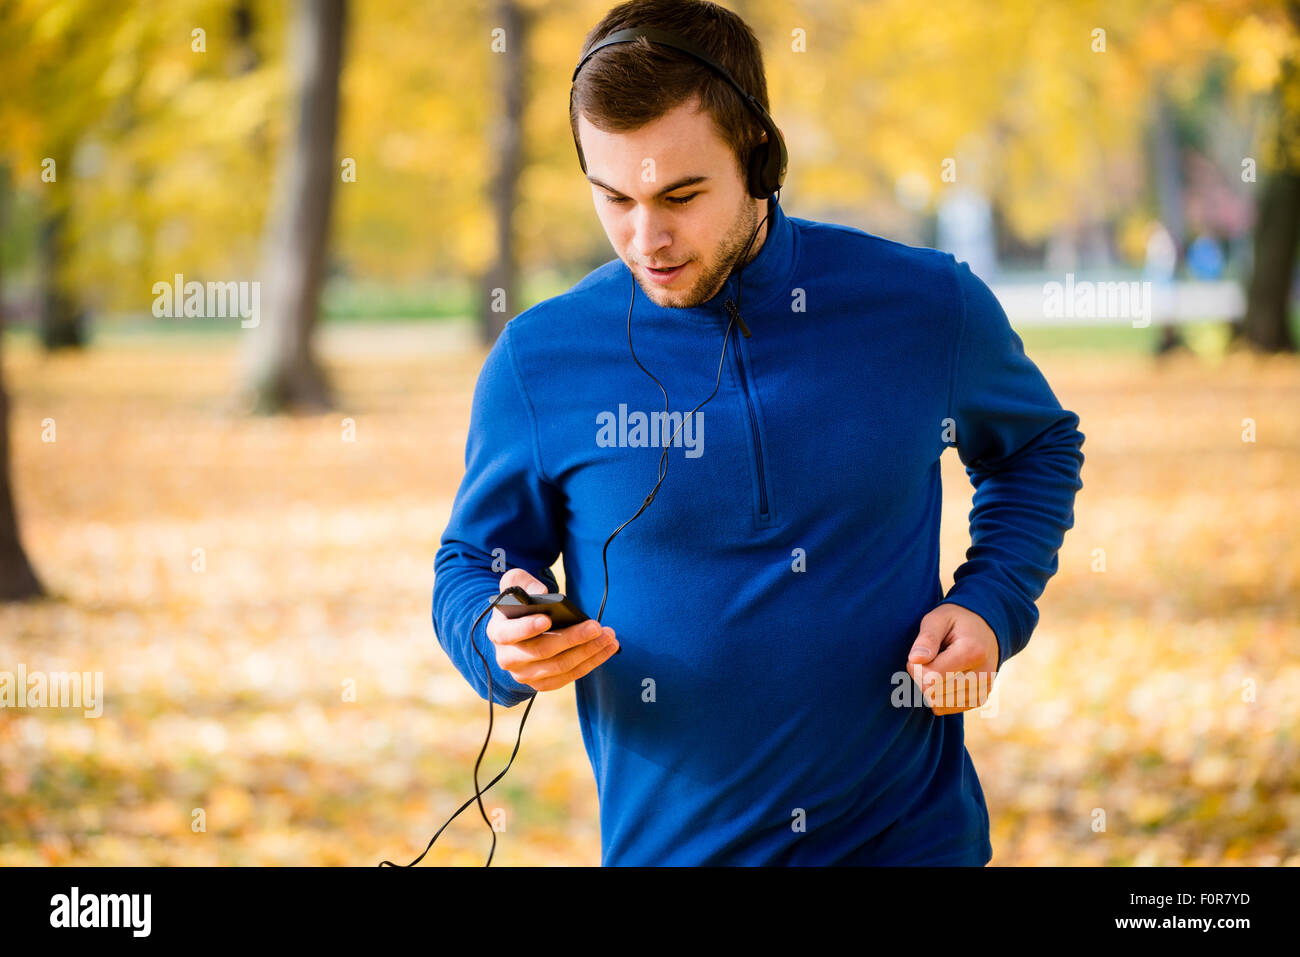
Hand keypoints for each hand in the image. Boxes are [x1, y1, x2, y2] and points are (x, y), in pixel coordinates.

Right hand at [487, 568, 618, 693]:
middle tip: (595, 627)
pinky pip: (569, 677)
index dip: (527, 627)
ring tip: (608, 636)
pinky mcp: (542, 683)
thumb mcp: (515, 586)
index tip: (547, 619)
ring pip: (559, 667)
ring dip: (588, 652)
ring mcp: (525, 674)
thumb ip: (522, 581)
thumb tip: (541, 591)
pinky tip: (606, 649)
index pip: (508, 633)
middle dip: (572, 638)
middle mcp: (507, 658)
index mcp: (498, 632)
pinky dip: (590, 663)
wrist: (519, 631)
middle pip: (541, 651)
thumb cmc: (520, 605)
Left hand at [906, 604, 999, 715]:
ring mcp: (983, 690)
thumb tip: (915, 660)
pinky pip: (946, 708)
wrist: (987, 629)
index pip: (931, 676)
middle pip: (933, 692)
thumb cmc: (957, 622)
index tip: (918, 655)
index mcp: (972, 652)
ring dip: (928, 688)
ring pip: (938, 704)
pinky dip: (937, 696)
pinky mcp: (979, 699)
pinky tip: (942, 679)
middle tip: (927, 660)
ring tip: (936, 667)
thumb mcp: (938, 618)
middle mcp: (982, 675)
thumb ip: (926, 638)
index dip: (916, 667)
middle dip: (921, 677)